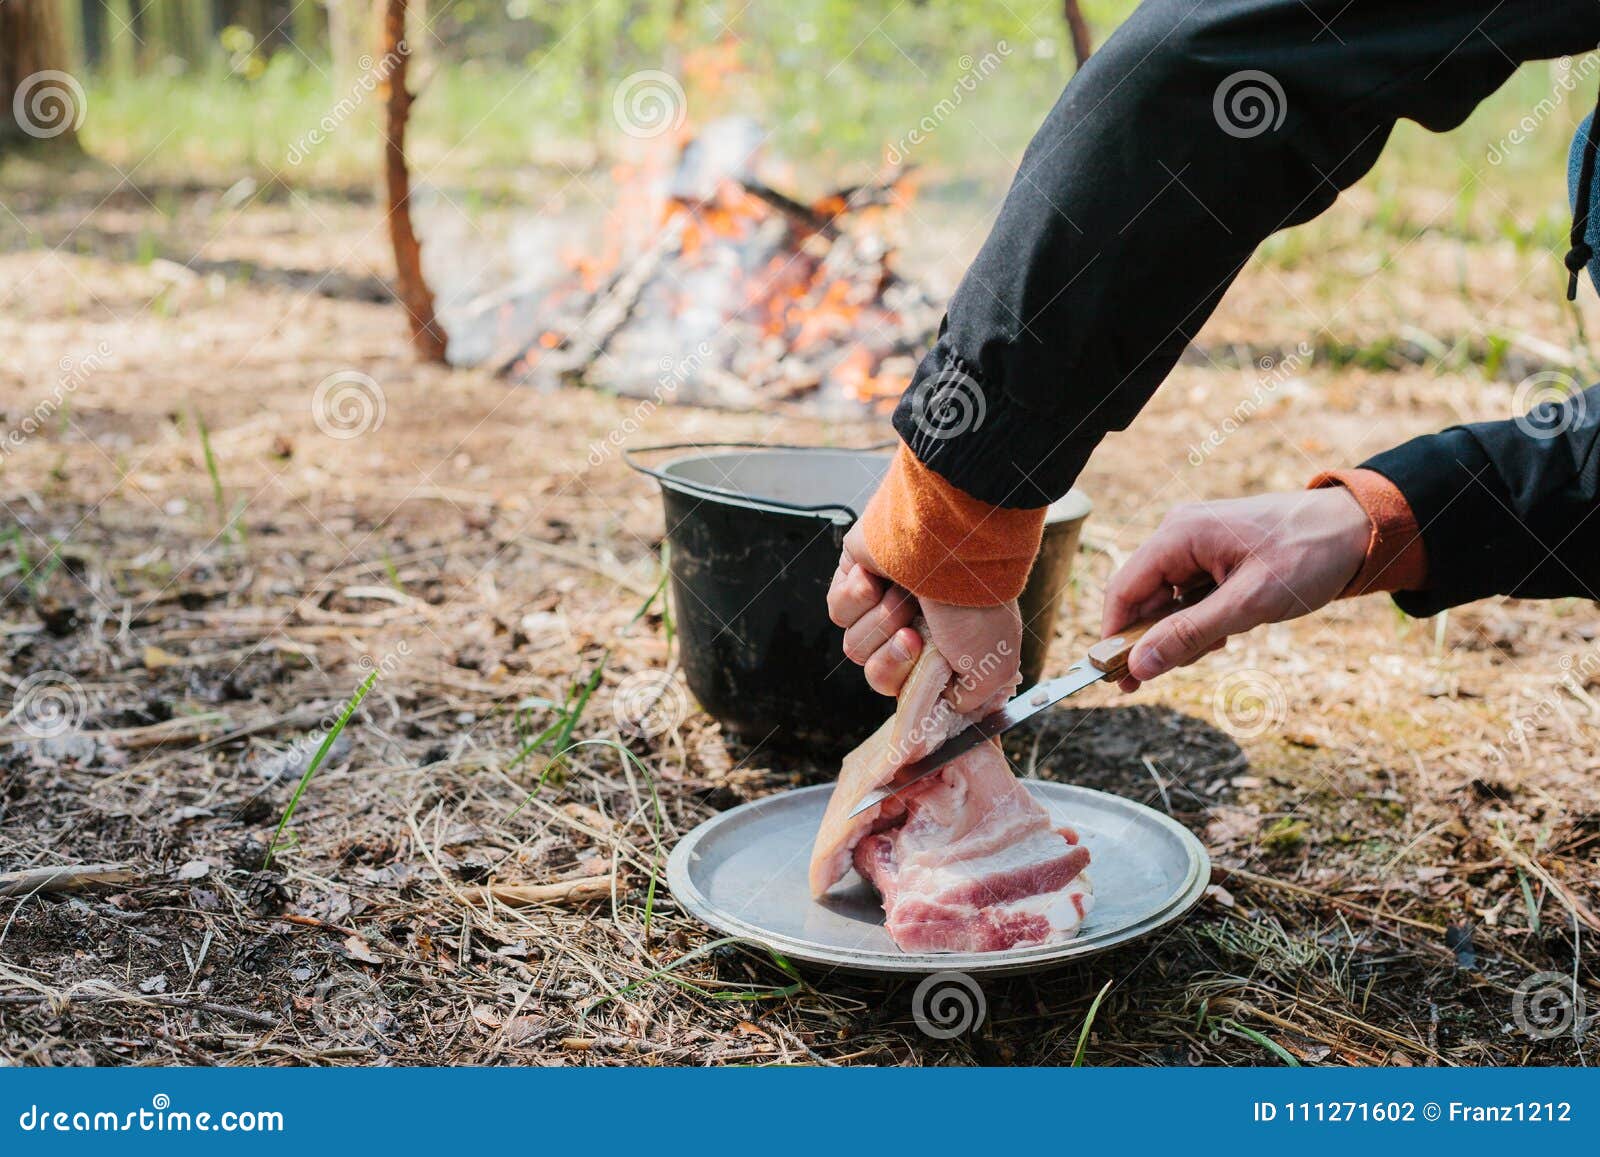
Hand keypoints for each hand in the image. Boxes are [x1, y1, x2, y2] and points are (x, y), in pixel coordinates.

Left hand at [826, 523, 1020, 711]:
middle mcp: (911, 626)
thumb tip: (949, 703)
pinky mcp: (855, 577)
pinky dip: (856, 597)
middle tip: (911, 633)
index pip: (905, 687)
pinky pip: (838, 610)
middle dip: (892, 656)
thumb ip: (971, 698)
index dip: (906, 681)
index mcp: (942, 647)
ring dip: (880, 622)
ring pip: (855, 644)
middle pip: (876, 672)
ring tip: (904, 595)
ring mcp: (882, 602)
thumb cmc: (974, 600)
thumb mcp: (993, 666)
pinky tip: (876, 578)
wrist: (950, 542)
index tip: (922, 663)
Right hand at [1102, 488, 1370, 687]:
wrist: (1359, 530)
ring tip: (1226, 640)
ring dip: (1188, 632)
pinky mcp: (1213, 557)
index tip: (1120, 679)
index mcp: (1180, 534)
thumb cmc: (1309, 556)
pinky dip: (1204, 620)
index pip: (1123, 590)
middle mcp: (1179, 535)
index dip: (1114, 637)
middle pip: (1143, 600)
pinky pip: (1189, 597)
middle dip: (1159, 639)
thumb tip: (1138, 665)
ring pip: (1167, 603)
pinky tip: (1232, 627)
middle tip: (1187, 665)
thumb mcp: (1249, 603)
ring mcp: (1196, 545)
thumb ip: (1189, 634)